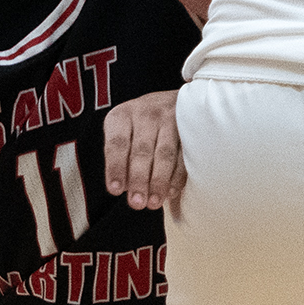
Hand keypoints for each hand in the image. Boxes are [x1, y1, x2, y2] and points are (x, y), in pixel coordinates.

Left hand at [102, 89, 185, 213]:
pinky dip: (178, 175)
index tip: (114, 190)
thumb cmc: (139, 126)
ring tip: (154, 203)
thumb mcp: (123, 132)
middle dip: (139, 179)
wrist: (171, 101)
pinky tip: (172, 192)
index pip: (116, 144)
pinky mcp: (189, 126)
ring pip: (164, 154)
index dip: (115, 168)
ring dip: (159, 181)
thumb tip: (123, 189)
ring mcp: (170, 119)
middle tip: (137, 203)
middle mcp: (145, 114)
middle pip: (141, 151)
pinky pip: (184, 154)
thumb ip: (121, 158)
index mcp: (121, 116)